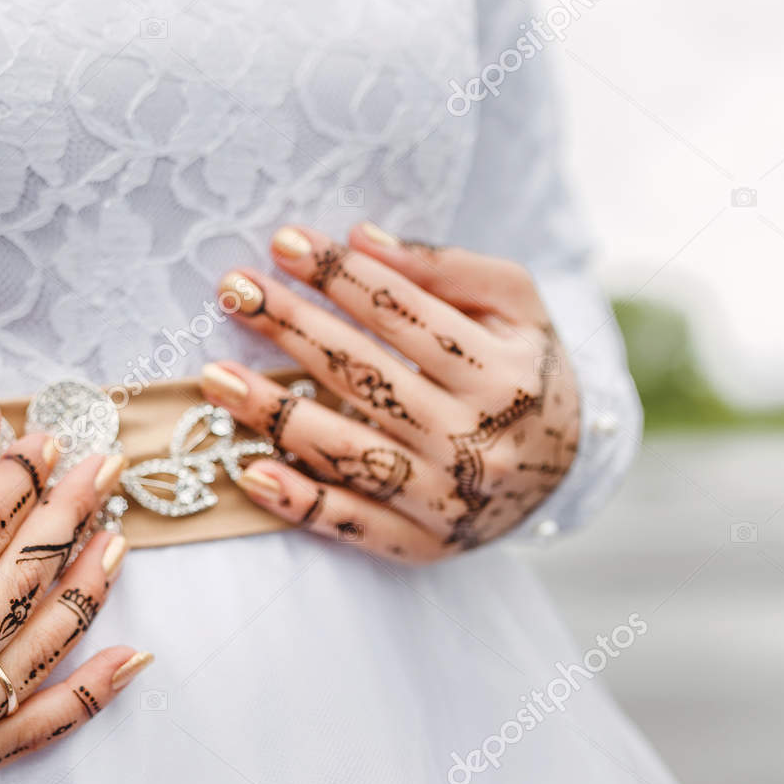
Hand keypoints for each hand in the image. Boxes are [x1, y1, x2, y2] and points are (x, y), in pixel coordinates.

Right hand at [0, 396, 150, 783]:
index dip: (20, 477)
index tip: (48, 440)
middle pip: (20, 580)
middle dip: (68, 514)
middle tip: (104, 469)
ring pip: (41, 646)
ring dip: (87, 586)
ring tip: (118, 536)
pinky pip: (35, 731)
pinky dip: (88, 696)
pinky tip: (132, 658)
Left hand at [201, 223, 580, 562]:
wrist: (570, 472)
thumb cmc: (525, 370)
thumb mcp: (515, 308)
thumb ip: (447, 269)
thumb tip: (362, 239)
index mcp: (505, 373)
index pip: (407, 315)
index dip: (343, 277)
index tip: (284, 243)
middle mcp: (478, 439)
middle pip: (367, 375)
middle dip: (293, 327)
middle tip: (232, 291)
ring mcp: (448, 498)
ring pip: (348, 450)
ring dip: (274, 412)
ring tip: (214, 377)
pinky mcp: (422, 545)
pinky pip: (353, 525)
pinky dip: (300, 502)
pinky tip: (250, 472)